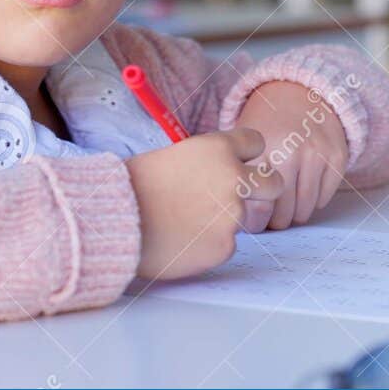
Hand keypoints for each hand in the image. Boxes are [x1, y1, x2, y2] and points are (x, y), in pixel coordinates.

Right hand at [124, 127, 282, 279]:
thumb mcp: (173, 157)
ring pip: (241, 219)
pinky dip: (206, 245)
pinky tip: (179, 240)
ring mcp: (232, 216)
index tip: (237, 163)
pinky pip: (224, 245)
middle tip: (236, 198)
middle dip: (261, 190)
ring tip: (181, 223)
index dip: (244, 154)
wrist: (115, 221)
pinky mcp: (224, 247)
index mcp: (219, 149)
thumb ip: (205, 164)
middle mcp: (234, 179)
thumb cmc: (133, 185)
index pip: (255, 143)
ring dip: (220, 221)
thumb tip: (219, 176)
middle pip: (273, 183)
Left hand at [233, 81, 348, 231]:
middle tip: (271, 217)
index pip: (259, 206)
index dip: (255, 222)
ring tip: (286, 207)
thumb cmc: (267, 124)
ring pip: (305, 211)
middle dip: (276, 221)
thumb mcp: (245, 144)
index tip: (254, 223)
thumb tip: (246, 222)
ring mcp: (318, 154)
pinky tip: (303, 189)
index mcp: (264, 150)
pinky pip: (324, 199)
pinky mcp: (337, 157)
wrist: (299, 93)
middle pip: (283, 214)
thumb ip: (242, 178)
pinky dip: (313, 201)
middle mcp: (292, 151)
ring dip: (295, 215)